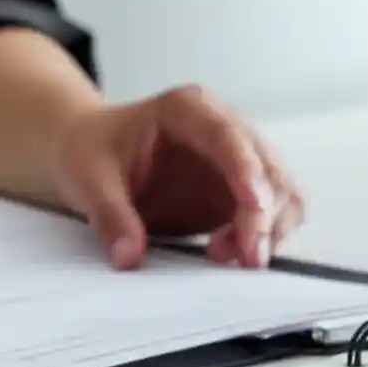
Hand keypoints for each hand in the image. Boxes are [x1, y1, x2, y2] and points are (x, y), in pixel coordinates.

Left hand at [51, 84, 304, 269]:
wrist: (88, 151)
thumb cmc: (90, 149)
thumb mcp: (87, 178)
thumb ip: (109, 215)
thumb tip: (128, 255)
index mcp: (187, 109)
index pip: (228, 136)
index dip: (246, 170)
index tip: (253, 206)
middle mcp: (222, 129)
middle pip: (267, 167)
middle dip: (264, 213)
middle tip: (247, 256)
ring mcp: (234, 162)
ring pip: (279, 192)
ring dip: (268, 228)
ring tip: (230, 257)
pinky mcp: (233, 193)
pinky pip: (267, 215)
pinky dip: (259, 237)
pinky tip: (229, 254)